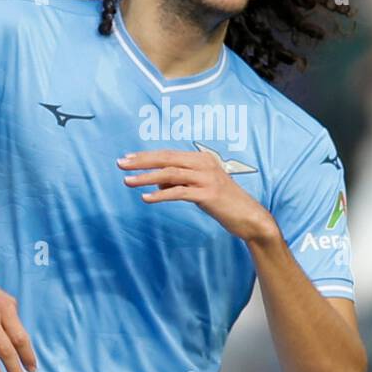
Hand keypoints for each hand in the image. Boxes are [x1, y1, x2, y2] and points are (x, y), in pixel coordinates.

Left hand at [118, 149, 278, 243]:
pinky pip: (179, 192)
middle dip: (141, 161)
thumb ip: (180, 181)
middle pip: (166, 159)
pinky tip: (146, 197)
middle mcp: (204, 164)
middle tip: (121, 164)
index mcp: (202, 159)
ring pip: (170, 173)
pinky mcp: (207, 194)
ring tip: (128, 181)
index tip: (128, 159)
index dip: (146, 156)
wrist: (250, 217)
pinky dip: (160, 194)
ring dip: (146, 177)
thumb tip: (155, 181)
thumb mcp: (200, 188)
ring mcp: (206, 178)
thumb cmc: (224, 203)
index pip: (168, 154)